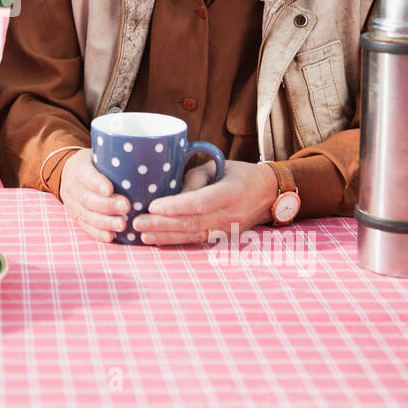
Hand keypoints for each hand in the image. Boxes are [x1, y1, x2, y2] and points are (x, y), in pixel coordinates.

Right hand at [57, 148, 129, 242]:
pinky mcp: (76, 217)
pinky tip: (111, 236)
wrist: (67, 173)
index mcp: (78, 168)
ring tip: (122, 225)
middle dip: (107, 205)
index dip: (96, 183)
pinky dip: (98, 233)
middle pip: (87, 198)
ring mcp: (72, 204)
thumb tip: (147, 150)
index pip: (85, 175)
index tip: (110, 189)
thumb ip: (115, 156)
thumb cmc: (93, 163)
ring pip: (86, 215)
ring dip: (105, 222)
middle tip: (126, 207)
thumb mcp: (97, 153)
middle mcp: (72, 187)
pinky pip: (86, 227)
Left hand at [131, 159, 277, 245]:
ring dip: (166, 237)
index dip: (176, 206)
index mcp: (232, 192)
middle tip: (138, 223)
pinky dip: (177, 241)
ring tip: (142, 235)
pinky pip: (198, 241)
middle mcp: (231, 215)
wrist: (269, 194)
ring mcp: (229, 230)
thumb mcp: (218, 166)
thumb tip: (169, 194)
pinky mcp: (224, 238)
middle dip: (163, 225)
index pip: (201, 202)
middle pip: (193, 223)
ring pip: (194, 236)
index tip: (153, 206)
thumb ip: (194, 179)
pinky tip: (158, 241)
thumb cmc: (239, 175)